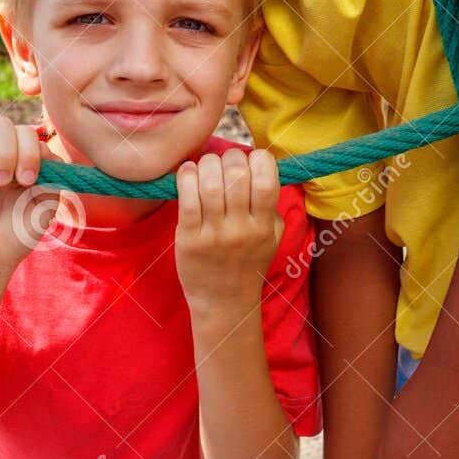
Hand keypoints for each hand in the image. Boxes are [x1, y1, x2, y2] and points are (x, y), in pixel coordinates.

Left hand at [174, 147, 282, 311]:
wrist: (223, 301)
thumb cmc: (248, 262)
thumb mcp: (272, 238)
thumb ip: (271, 206)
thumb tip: (260, 168)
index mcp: (263, 226)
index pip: (266, 180)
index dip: (259, 159)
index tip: (251, 159)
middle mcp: (241, 229)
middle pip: (237, 175)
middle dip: (230, 157)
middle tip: (225, 161)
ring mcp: (214, 234)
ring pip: (210, 183)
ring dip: (207, 164)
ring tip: (206, 166)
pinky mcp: (189, 239)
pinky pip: (187, 199)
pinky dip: (186, 177)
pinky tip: (188, 171)